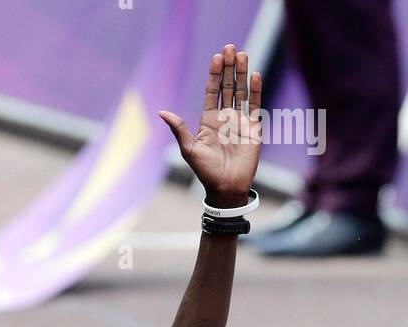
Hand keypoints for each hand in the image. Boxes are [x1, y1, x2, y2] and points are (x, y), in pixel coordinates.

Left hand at [159, 44, 261, 206]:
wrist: (226, 188)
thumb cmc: (206, 172)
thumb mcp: (189, 149)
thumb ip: (179, 129)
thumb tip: (162, 112)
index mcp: (209, 121)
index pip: (212, 92)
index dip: (214, 75)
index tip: (216, 57)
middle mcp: (225, 118)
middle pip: (227, 87)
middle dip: (228, 68)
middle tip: (229, 48)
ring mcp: (239, 122)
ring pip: (241, 92)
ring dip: (241, 73)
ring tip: (241, 55)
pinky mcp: (253, 128)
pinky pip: (255, 105)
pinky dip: (255, 90)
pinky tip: (255, 75)